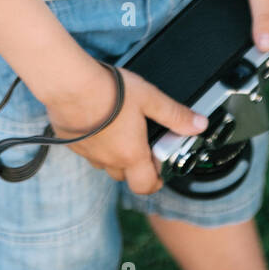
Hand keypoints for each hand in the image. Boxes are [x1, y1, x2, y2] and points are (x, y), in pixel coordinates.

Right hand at [45, 62, 208, 194]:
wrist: (70, 83)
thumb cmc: (109, 90)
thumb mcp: (149, 98)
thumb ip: (175, 114)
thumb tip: (199, 125)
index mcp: (131, 154)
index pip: (146, 186)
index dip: (156, 181)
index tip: (160, 168)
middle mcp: (109, 160)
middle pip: (125, 176)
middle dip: (136, 167)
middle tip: (142, 146)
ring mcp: (88, 153)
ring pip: (105, 164)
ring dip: (114, 156)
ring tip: (119, 131)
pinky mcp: (71, 143)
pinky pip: (88, 151)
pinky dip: (96, 144)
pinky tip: (97, 123)